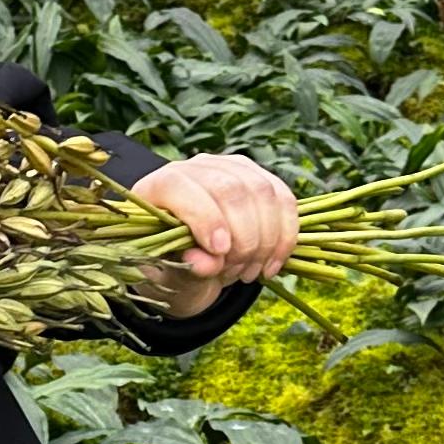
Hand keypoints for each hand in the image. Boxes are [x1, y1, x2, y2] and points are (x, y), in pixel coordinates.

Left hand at [130, 153, 299, 314]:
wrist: (193, 261)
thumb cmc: (172, 268)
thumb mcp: (169, 275)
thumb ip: (183, 268)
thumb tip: (208, 263)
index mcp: (158, 187)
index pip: (180, 186)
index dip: (205, 218)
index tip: (220, 252)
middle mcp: (195, 168)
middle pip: (230, 188)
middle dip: (242, 237)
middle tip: (237, 272)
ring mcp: (231, 168)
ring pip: (262, 192)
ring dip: (265, 240)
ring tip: (250, 273)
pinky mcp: (260, 178)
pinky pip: (284, 201)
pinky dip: (285, 236)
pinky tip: (272, 265)